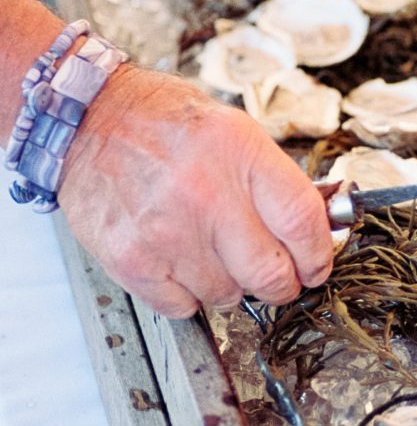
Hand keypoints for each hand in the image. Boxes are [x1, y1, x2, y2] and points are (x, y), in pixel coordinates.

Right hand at [58, 63, 334, 317]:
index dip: (319, 253)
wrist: (87, 118)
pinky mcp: (132, 260)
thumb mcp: (235, 130)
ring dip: (232, 287)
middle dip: (284, 284)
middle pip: (272, 273)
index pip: (302, 222)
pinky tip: (183, 264)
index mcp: (241, 153)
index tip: (317, 264)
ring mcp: (167, 231)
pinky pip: (182, 307)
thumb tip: (316, 227)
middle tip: (280, 278)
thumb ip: (273, 179)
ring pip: (229, 296)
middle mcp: (207, 193)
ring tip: (216, 256)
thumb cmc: (163, 122)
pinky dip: (189, 296)